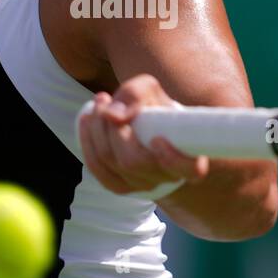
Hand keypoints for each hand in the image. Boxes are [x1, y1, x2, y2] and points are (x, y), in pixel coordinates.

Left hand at [76, 74, 209, 195]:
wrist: (148, 123)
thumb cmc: (155, 107)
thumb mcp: (150, 90)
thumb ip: (136, 95)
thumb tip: (115, 117)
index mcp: (190, 159)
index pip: (190, 170)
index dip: (171, 159)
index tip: (157, 138)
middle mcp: (168, 178)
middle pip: (134, 162)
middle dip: (113, 130)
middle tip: (107, 101)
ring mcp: (143, 186)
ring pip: (112, 163)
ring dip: (98, 130)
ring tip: (100, 103)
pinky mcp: (121, 186)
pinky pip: (98, 170)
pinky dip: (88, 143)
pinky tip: (86, 120)